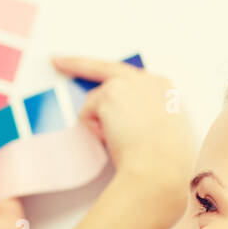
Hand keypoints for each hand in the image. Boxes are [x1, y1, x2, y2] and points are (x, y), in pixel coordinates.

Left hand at [51, 55, 194, 208]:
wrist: (159, 169)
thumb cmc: (168, 160)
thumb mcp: (171, 130)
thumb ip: (153, 114)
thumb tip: (135, 120)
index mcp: (165, 88)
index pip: (132, 77)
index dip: (115, 81)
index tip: (105, 80)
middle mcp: (146, 79)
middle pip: (105, 67)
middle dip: (78, 63)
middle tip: (57, 60)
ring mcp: (127, 84)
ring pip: (96, 101)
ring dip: (100, 123)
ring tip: (121, 142)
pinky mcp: (108, 95)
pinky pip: (87, 114)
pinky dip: (93, 130)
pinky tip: (112, 140)